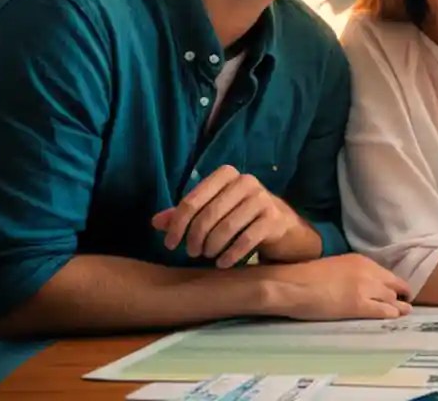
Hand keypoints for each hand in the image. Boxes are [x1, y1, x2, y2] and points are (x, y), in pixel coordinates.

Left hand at [153, 165, 303, 267]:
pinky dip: (231, 255)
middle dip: (194, 238)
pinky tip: (223, 264)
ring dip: (211, 247)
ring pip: (226, 227)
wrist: (282, 227)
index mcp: (226, 174)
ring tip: (207, 256)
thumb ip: (187, 215)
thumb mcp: (213, 212)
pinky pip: (246, 239)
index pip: (191, 200)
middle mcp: (246, 181)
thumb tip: (155, 222)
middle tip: (191, 253)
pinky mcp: (275, 218)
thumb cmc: (242, 217)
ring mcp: (263, 198)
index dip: (177, 225)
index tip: (170, 245)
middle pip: (207, 215)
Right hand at [260, 255, 412, 319]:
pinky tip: (395, 318)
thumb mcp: (333, 267)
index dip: (392, 283)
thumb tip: (353, 284)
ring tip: (405, 312)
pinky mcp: (360, 305)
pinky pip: (384, 311)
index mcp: (359, 260)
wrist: (292, 284)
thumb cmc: (303, 276)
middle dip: (401, 293)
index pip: (384, 272)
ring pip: (392, 298)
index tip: (396, 290)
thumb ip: (348, 273)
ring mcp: (366, 288)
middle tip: (405, 302)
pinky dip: (392, 314)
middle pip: (394, 283)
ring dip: (399, 306)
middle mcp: (368, 271)